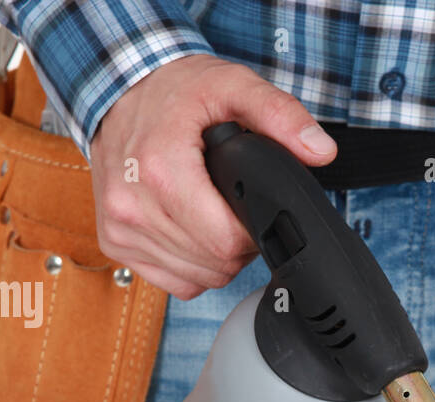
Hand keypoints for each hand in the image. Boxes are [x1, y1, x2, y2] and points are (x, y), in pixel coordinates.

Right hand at [88, 54, 337, 298]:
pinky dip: (192, 265)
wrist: (117, 88)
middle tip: (236, 208)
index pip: (225, 242)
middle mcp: (132, 205)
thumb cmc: (173, 91)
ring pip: (198, 278)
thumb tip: (320, 151)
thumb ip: (280, 115)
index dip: (254, 233)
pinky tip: (193, 230)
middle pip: (215, 264)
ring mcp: (119, 228)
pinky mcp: (114, 242)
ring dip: (217, 258)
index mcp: (160, 169)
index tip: (253, 208)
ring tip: (213, 214)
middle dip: (239, 245)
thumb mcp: (232, 85)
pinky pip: (174, 282)